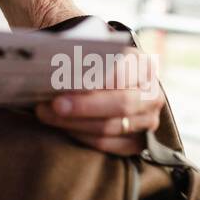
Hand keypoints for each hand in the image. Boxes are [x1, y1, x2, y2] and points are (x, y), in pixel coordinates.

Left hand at [34, 53, 164, 155]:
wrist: (118, 83)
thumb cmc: (99, 64)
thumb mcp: (97, 54)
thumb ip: (82, 59)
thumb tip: (51, 68)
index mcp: (144, 66)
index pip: (122, 74)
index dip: (94, 79)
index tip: (63, 82)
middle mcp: (152, 94)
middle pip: (120, 104)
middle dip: (83, 106)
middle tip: (54, 105)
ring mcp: (149, 121)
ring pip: (111, 127)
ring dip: (75, 123)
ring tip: (47, 114)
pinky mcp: (139, 142)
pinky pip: (109, 145)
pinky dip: (83, 137)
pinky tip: (63, 127)